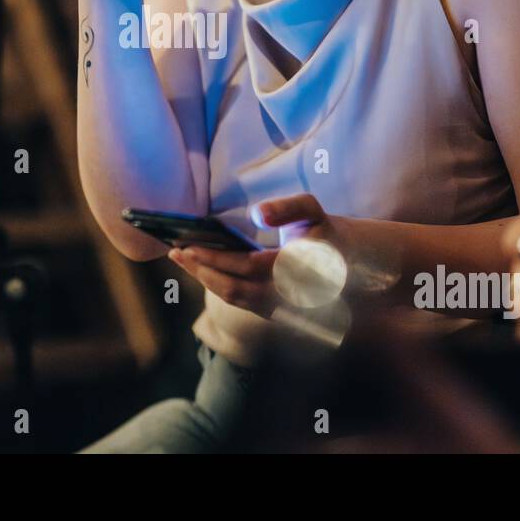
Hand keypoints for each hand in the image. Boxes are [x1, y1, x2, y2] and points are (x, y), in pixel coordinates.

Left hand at [169, 194, 351, 315]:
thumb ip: (289, 207)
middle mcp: (288, 295)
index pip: (248, 266)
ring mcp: (280, 308)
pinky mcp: (271, 312)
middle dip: (201, 271)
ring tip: (181, 259)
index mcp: (299, 269)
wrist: (344, 263)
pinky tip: (200, 268)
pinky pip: (238, 301)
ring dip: (204, 280)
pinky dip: (215, 285)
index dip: (216, 258)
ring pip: (233, 298)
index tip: (189, 246)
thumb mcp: (313, 211)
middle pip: (234, 289)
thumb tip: (257, 215)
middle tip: (175, 252)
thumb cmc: (322, 232)